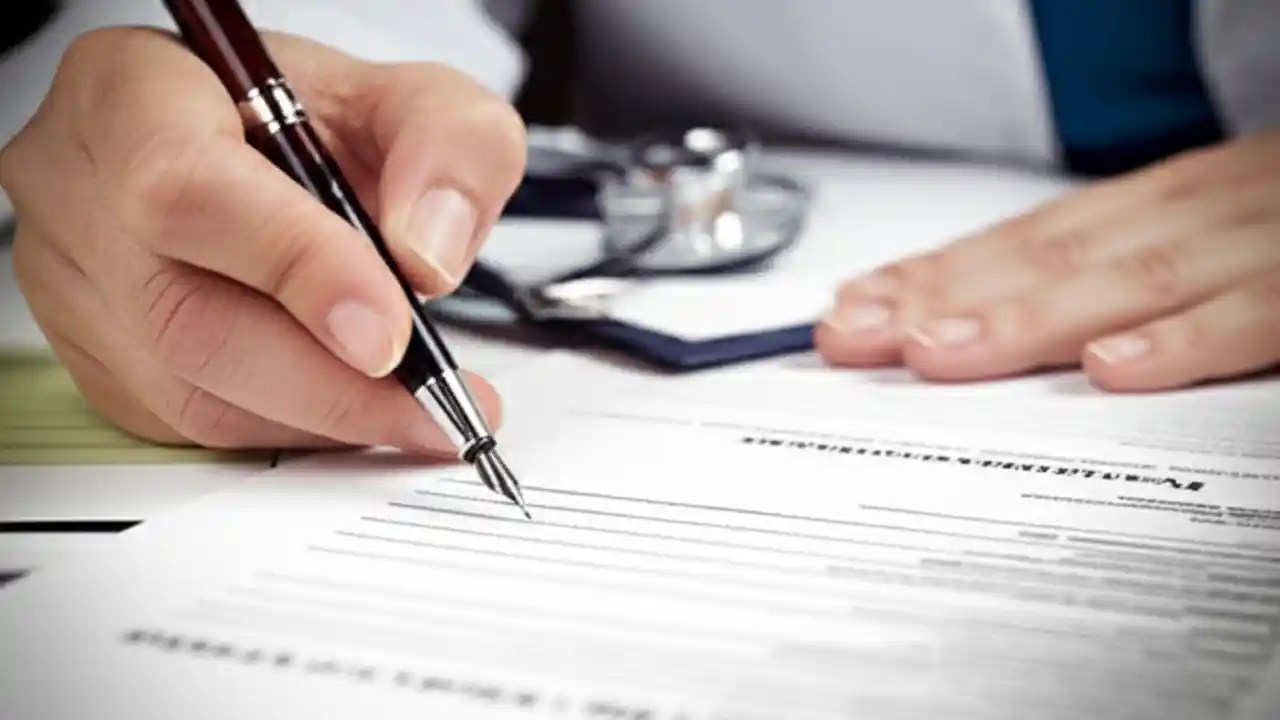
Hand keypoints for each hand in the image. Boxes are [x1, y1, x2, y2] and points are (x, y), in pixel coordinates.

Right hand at [0, 29, 525, 449]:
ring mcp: (73, 288)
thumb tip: (429, 257)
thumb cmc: (312, 117)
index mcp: (134, 93)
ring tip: (417, 412)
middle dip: (330, 382)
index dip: (295, 268)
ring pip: (190, 391)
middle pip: (187, 319)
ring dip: (322, 418)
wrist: (254, 147)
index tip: (390, 332)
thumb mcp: (409, 96)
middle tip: (435, 404)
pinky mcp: (98, 362)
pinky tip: (353, 407)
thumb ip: (448, 147)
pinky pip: (194, 426)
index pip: (188, 189)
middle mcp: (79, 193)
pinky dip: (292, 428)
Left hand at [816, 130, 1279, 391]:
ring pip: (1134, 278)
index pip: (1025, 238)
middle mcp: (1202, 209)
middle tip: (858, 337)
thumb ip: (1114, 269)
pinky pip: (1263, 311)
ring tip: (942, 350)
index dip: (933, 274)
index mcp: (1166, 202)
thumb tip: (988, 313)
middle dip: (944, 295)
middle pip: (1053, 256)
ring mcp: (1267, 239)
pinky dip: (1188, 339)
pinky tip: (1115, 369)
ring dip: (1029, 316)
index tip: (855, 312)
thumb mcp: (1200, 231)